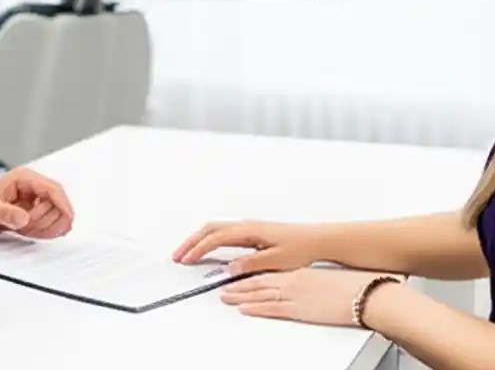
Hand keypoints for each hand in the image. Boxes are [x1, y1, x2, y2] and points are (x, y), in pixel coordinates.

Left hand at [0, 167, 74, 238]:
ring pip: (57, 213)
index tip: (68, 220)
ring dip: (45, 226)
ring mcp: (37, 196)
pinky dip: (47, 229)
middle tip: (26, 228)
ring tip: (24, 230)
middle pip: (57, 203)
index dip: (63, 204)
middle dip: (46, 220)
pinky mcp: (38, 208)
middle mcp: (34, 185)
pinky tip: (33, 232)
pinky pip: (52, 220)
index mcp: (24, 178)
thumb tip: (24, 218)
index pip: (53, 188)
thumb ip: (5, 213)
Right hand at [173, 221, 325, 272]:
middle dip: (191, 242)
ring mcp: (248, 228)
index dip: (198, 249)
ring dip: (198, 239)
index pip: (216, 238)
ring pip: (215, 229)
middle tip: (177, 255)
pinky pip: (223, 232)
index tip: (186, 260)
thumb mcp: (276, 260)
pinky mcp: (251, 233)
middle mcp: (246, 226)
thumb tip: (230, 267)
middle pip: (210, 229)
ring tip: (186, 253)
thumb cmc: (301, 247)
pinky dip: (209, 239)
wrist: (317, 239)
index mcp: (249, 230)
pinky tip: (206, 248)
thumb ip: (251, 263)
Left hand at [220, 267, 401, 325]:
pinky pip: (271, 308)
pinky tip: (243, 308)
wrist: (368, 294)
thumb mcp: (328, 281)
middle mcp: (294, 281)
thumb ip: (314, 285)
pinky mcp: (299, 309)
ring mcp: (296, 295)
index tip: (238, 276)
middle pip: (259, 282)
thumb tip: (310, 289)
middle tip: (223, 286)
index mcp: (301, 274)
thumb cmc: (355, 287)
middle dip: (238, 285)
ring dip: (240, 295)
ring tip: (225, 297)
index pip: (269, 274)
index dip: (251, 275)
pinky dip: (254, 307)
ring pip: (260, 294)